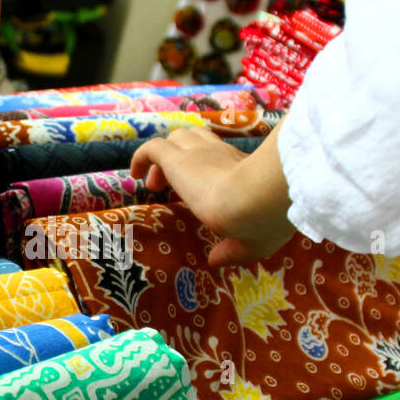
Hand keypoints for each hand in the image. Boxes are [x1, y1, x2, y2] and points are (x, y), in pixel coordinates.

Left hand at [131, 127, 295, 266]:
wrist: (257, 201)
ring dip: (163, 157)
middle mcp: (221, 156)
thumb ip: (234, 251)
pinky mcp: (177, 159)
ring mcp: (198, 155)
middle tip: (173, 186)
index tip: (201, 192)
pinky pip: (152, 147)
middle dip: (184, 155)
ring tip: (154, 184)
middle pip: (198, 139)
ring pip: (177, 138)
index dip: (208, 169)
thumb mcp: (256, 243)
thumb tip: (216, 260)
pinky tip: (135, 175)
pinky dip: (141, 157)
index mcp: (244, 171)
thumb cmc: (265, 221)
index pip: (222, 157)